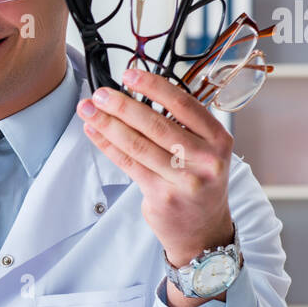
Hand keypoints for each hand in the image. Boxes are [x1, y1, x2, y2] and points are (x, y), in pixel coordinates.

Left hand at [76, 67, 233, 304]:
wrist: (204, 231)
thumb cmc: (199, 182)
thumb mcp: (206, 151)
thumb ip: (182, 126)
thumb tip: (138, 94)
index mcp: (219, 140)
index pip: (184, 105)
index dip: (154, 87)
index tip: (130, 75)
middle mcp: (206, 160)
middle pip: (156, 125)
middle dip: (123, 106)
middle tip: (100, 93)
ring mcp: (184, 181)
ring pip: (139, 145)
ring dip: (108, 124)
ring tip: (88, 109)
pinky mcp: (162, 197)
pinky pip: (129, 165)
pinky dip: (108, 146)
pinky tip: (94, 132)